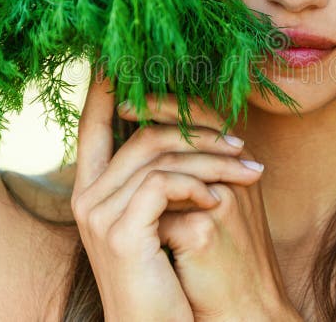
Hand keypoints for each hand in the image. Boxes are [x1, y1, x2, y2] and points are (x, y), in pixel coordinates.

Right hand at [71, 70, 265, 320]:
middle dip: (190, 122)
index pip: (95, 123)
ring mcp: (100, 215)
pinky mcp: (120, 233)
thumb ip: (160, 177)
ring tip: (248, 171)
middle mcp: (87, 197)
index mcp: (94, 189)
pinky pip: (162, 183)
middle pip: (138, 130)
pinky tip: (220, 200)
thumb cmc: (169, 275)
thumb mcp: (161, 220)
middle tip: (238, 140)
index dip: (111, 87)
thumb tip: (185, 130)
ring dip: (212, 157)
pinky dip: (198, 185)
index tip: (131, 59)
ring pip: (157, 151)